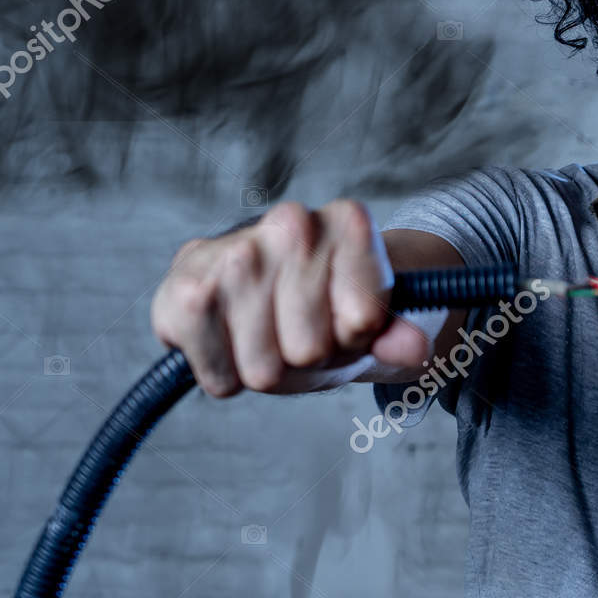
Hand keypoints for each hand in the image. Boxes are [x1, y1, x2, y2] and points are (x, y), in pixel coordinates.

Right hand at [150, 200, 431, 396]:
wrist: (272, 290)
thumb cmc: (332, 305)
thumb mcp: (378, 323)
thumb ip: (399, 337)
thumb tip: (416, 349)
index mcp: (348, 221)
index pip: (363, 321)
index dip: (358, 338)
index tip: (352, 320)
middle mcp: (290, 222)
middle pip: (311, 347)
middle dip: (311, 357)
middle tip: (305, 333)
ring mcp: (232, 250)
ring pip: (263, 369)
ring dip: (268, 370)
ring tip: (270, 337)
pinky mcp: (181, 288)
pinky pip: (218, 374)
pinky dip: (226, 376)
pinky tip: (230, 342)